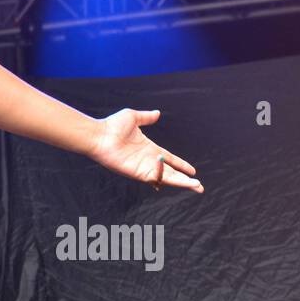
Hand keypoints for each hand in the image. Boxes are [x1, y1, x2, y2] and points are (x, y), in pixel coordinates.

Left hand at [89, 108, 203, 193]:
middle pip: (171, 172)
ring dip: (181, 183)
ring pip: (166, 178)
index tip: (193, 171)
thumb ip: (146, 117)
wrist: (99, 135)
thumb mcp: (133, 117)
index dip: (181, 165)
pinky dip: (167, 178)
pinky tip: (181, 180)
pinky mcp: (137, 173)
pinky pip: (156, 177)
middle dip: (186, 180)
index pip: (170, 159)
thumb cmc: (112, 125)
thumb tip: (157, 113)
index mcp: (149, 148)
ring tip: (196, 187)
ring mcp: (143, 168)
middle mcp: (148, 160)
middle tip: (200, 187)